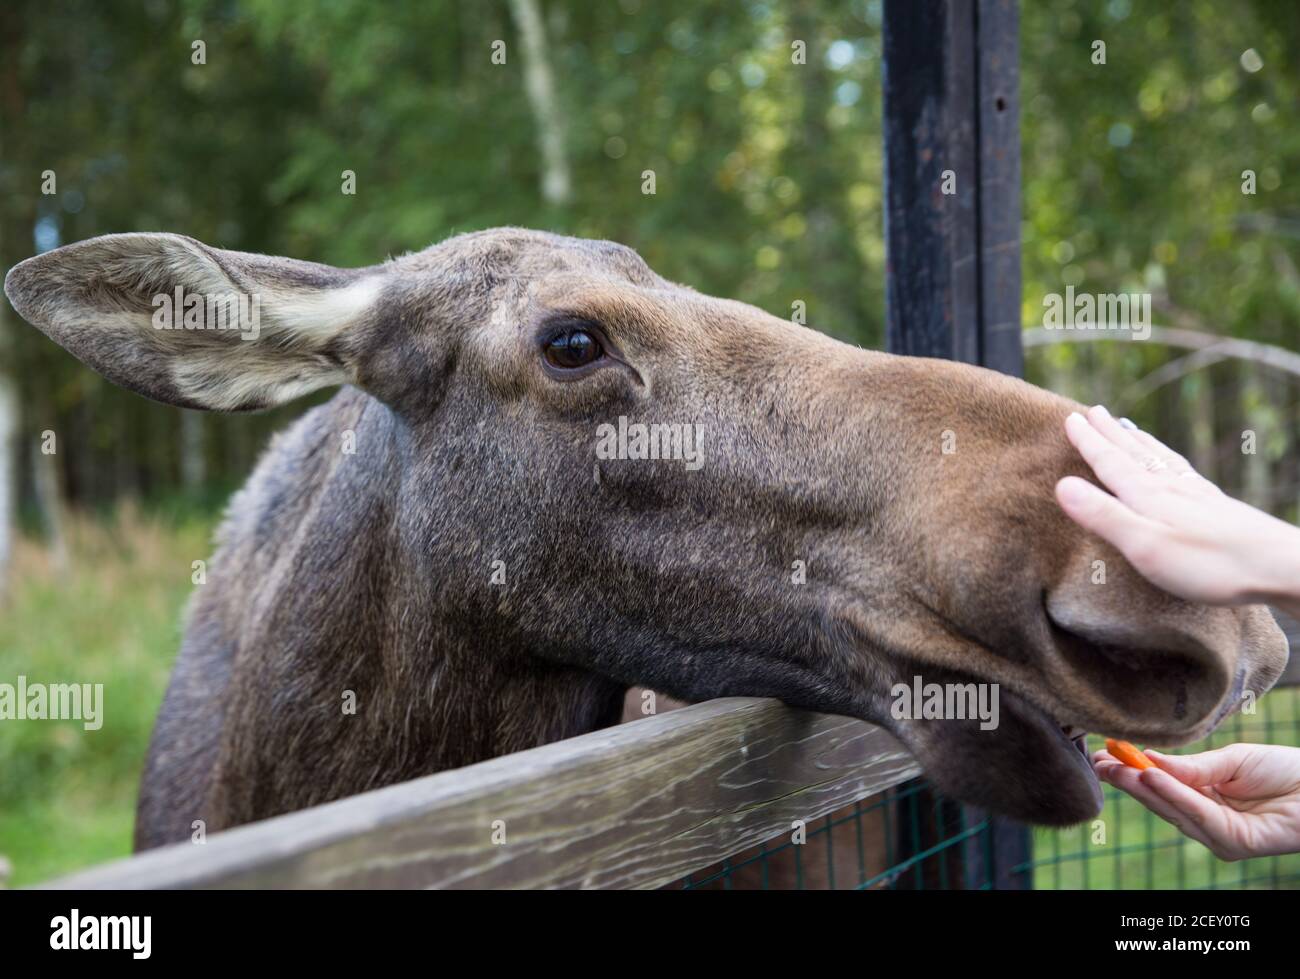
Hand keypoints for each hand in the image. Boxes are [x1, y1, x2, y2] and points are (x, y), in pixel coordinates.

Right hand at [1055, 405, 1299, 614]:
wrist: (1280, 567)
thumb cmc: (1210, 564)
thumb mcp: (1145, 546)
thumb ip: (1104, 516)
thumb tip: (1062, 485)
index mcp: (1149, 497)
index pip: (1111, 463)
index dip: (1089, 442)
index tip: (1071, 418)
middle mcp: (1171, 488)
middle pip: (1134, 454)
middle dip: (1109, 434)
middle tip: (1092, 410)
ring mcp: (1196, 495)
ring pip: (1159, 459)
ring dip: (1139, 441)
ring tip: (1126, 426)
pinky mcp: (1215, 507)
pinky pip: (1182, 471)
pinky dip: (1168, 458)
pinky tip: (1173, 464)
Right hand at [1094, 742, 1299, 859]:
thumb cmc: (1284, 771)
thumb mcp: (1231, 760)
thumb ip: (1193, 767)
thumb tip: (1148, 759)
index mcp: (1205, 798)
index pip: (1161, 788)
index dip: (1132, 773)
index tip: (1103, 755)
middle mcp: (1208, 820)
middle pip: (1160, 802)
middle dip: (1128, 781)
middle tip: (1098, 761)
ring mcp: (1219, 835)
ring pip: (1173, 810)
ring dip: (1143, 787)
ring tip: (1116, 766)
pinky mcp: (1234, 843)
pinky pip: (1197, 816)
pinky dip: (1173, 795)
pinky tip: (1151, 776)